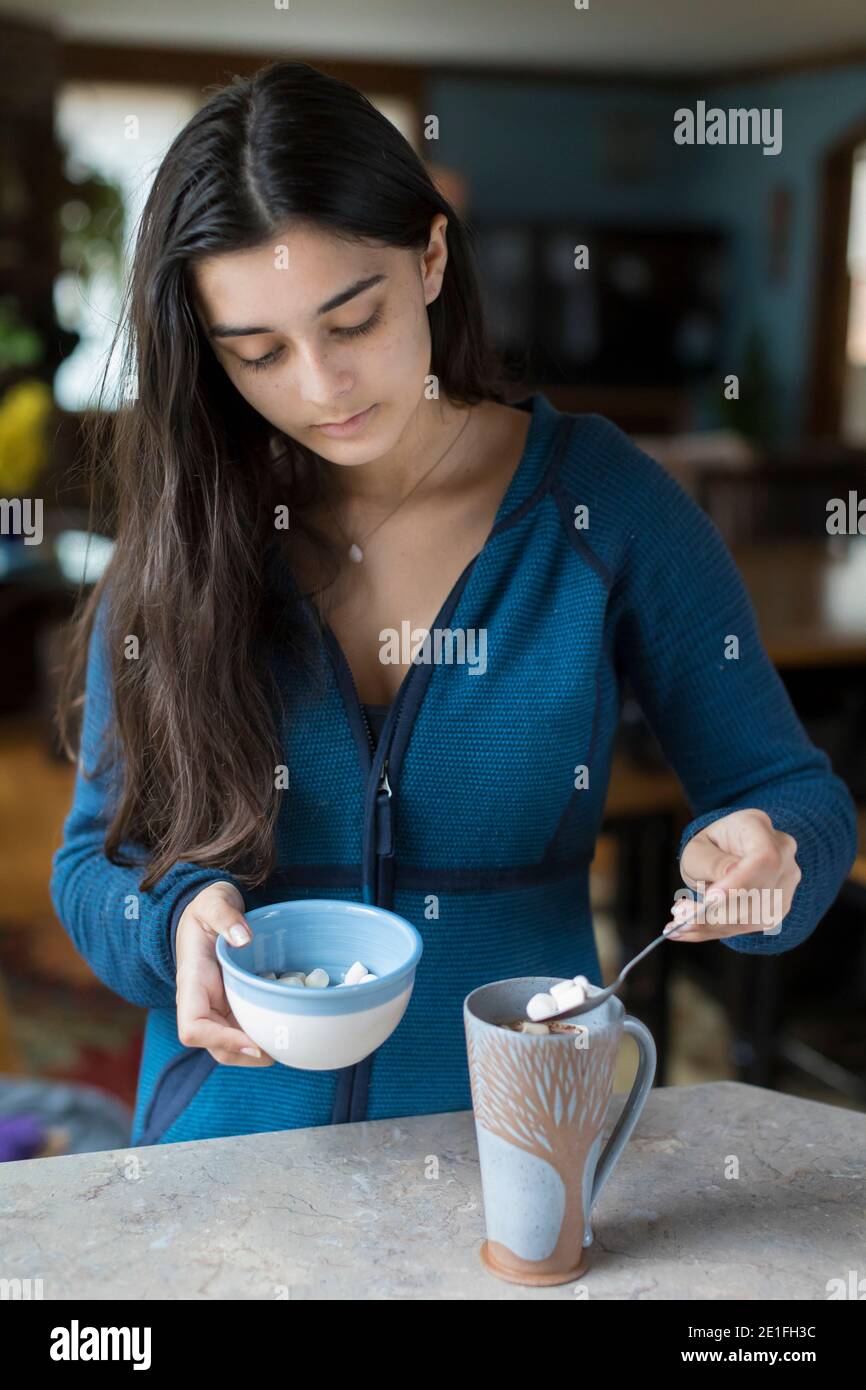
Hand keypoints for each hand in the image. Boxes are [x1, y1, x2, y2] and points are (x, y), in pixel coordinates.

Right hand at [175, 880, 273, 1065]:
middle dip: (245, 1055)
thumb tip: (243, 938)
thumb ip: (225, 917)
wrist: (208, 911)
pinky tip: (287, 1029)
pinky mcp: (232, 1004)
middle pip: (214, 1046)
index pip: (192, 1028)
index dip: (220, 1041)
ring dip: (256, 1051)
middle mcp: (201, 1002)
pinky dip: (262, 1034)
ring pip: (230, 1045)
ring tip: (287, 1044)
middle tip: (281, 1049)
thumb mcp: (213, 902)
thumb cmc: (207, 907)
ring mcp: (216, 1006)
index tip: (252, 1041)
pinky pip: (244, 1028)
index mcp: (192, 982)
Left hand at [664, 808, 801, 942]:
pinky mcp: (779, 907)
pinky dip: (716, 931)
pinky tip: (691, 929)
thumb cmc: (710, 848)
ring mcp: (786, 882)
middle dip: (718, 912)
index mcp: (759, 827)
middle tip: (680, 917)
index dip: (741, 882)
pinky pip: (749, 926)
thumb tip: (729, 878)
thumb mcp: (699, 848)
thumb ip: (711, 861)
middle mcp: (783, 853)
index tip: (710, 900)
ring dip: (713, 925)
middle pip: (761, 891)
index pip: (764, 858)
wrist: (725, 854)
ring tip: (679, 923)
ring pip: (755, 916)